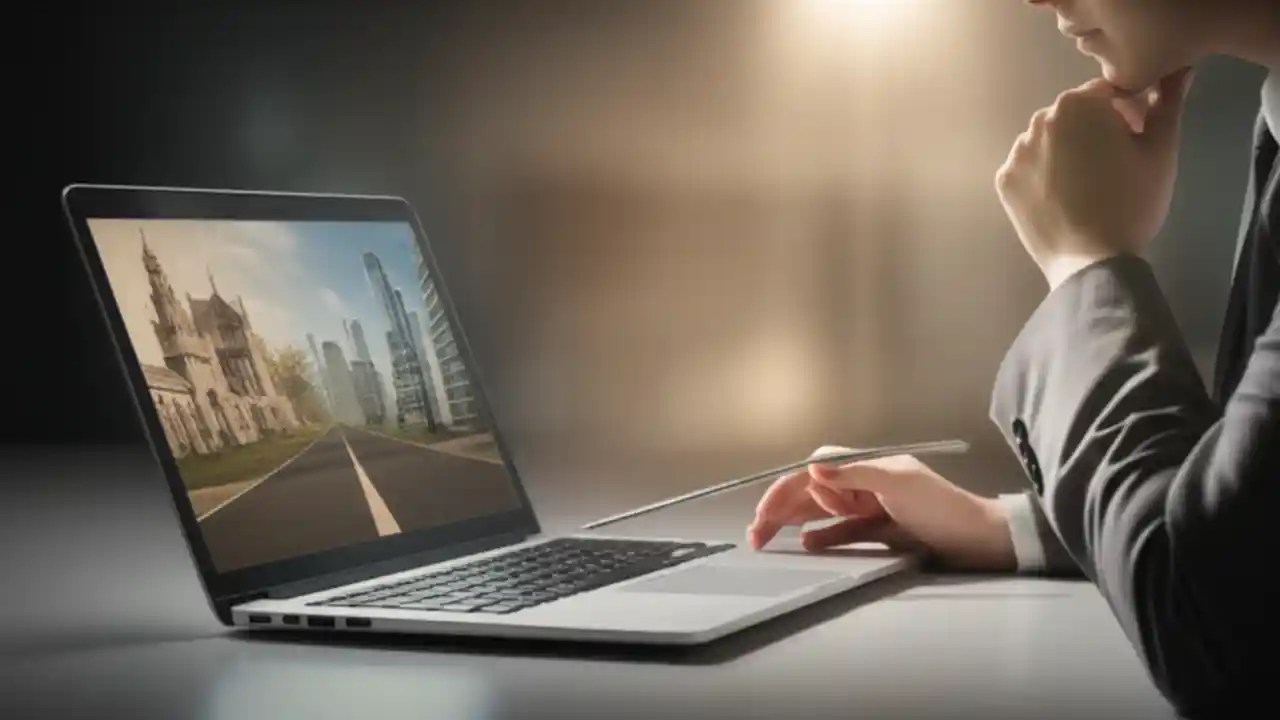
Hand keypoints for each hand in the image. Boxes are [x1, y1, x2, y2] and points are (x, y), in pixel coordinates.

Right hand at [746, 446, 1016, 571]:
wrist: (980, 540)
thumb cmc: (943, 507)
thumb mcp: (898, 483)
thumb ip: (854, 473)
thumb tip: (811, 467)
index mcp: (867, 466)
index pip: (815, 471)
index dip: (790, 489)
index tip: (770, 512)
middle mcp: (864, 483)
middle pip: (811, 491)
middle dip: (780, 507)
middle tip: (756, 532)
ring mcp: (870, 508)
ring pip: (820, 512)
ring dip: (793, 521)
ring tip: (767, 538)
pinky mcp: (878, 532)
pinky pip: (840, 533)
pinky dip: (820, 536)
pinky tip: (806, 544)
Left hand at [994, 67, 1194, 288]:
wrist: (1092, 261)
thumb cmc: (1132, 201)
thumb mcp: (1160, 150)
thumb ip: (1168, 103)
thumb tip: (1178, 71)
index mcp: (1077, 104)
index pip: (1107, 93)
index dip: (1128, 112)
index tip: (1137, 139)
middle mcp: (1038, 121)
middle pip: (1073, 116)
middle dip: (1095, 129)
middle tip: (1115, 164)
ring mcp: (1016, 153)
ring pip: (1048, 141)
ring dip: (1067, 150)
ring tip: (1088, 184)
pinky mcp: (1003, 182)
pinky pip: (1028, 168)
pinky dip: (1043, 175)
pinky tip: (1063, 198)